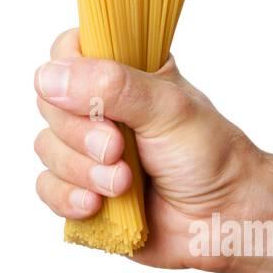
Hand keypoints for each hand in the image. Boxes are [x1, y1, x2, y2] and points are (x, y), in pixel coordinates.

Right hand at [32, 28, 272, 269]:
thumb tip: (49, 79)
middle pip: (49, 103)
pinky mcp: (81, 189)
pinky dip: (68, 198)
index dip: (69, 74)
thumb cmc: (212, 156)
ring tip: (123, 184)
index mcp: (123, 73)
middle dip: (80, 134)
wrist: (225, 220)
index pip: (68, 52)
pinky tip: (98, 205)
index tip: (93, 98)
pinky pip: (46, 188)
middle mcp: (100, 108)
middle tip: (119, 149)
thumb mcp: (168, 108)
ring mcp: (87, 150)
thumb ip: (112, 87)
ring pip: (46, 148)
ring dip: (82, 170)